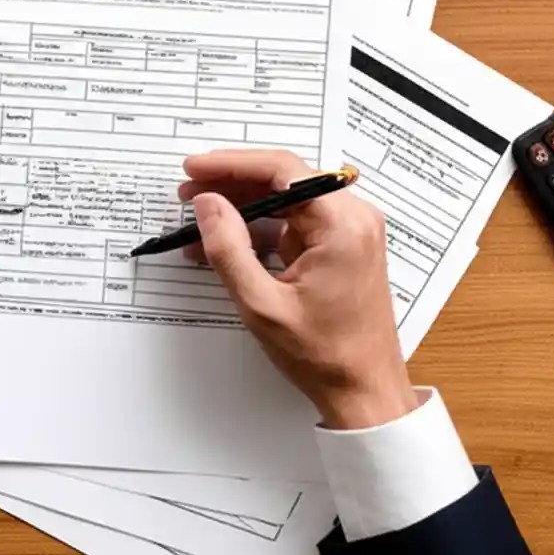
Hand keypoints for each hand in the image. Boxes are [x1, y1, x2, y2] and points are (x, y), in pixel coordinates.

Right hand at [180, 150, 418, 429]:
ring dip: (242, 207)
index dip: (231, 164)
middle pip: (283, 179)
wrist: (363, 390)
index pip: (282, 169)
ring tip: (199, 219)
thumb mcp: (261, 304)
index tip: (196, 168)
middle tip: (189, 193)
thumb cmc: (325, 356)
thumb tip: (208, 204)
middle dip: (231, 184)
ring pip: (286, 200)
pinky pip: (295, 223)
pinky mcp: (342, 246)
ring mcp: (350, 232)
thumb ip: (229, 248)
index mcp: (342, 225)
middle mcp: (354, 219)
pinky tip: (226, 241)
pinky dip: (261, 228)